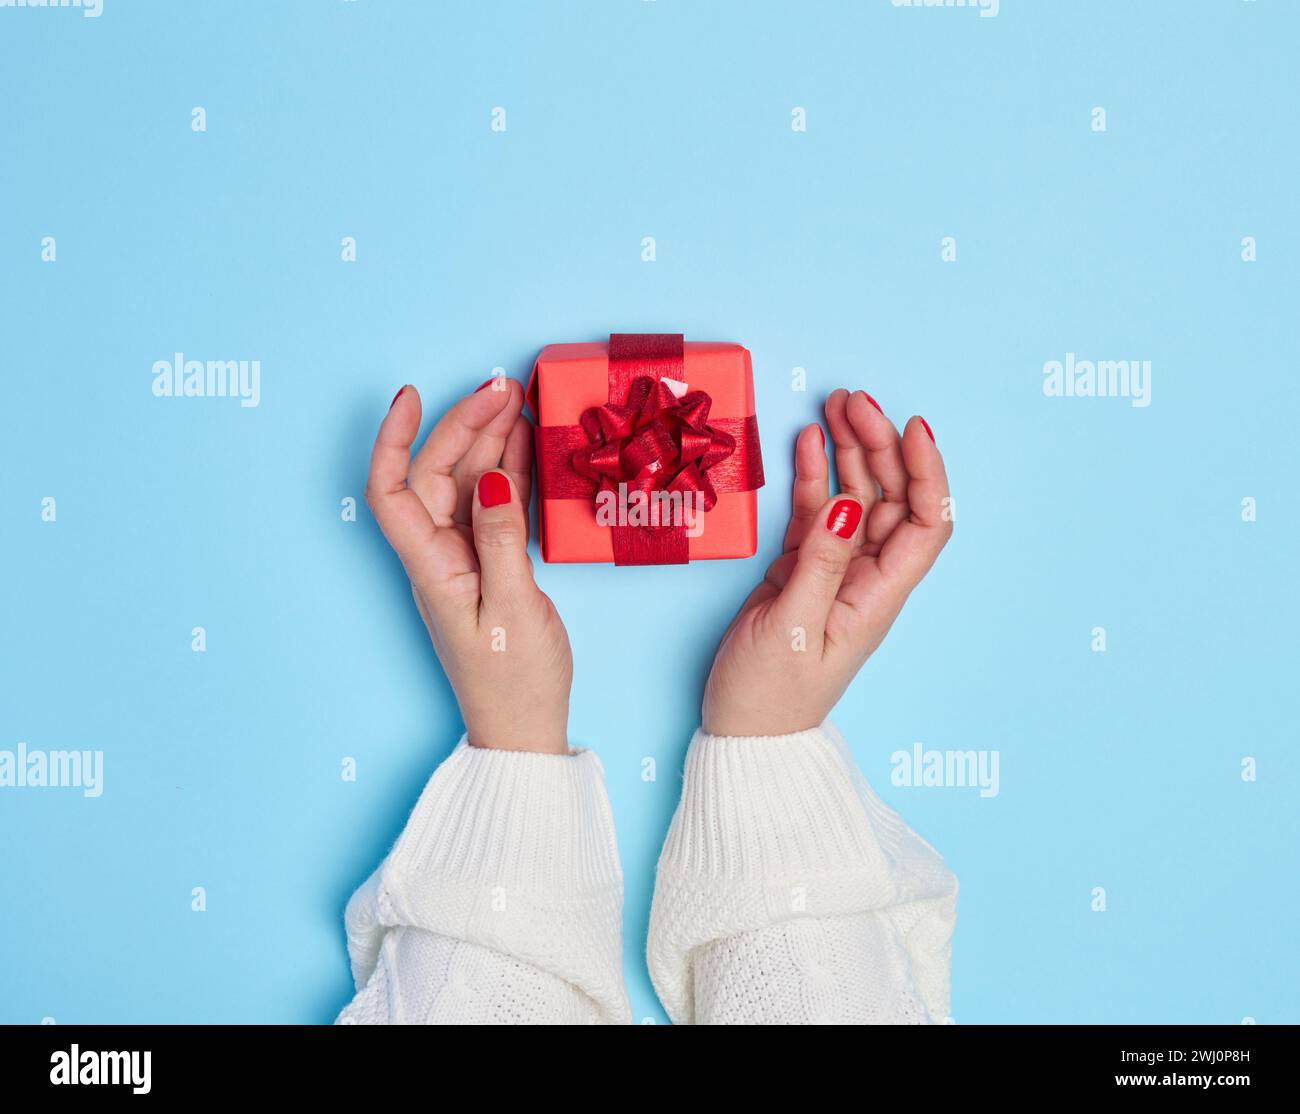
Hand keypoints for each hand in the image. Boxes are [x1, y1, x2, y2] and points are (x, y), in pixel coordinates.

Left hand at [365, 379, 571, 753]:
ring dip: (491, 440)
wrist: (525, 727)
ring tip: (519, 402)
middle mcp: (440, 555)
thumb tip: (495, 478)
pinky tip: (527, 443)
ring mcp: (466, 558)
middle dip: (466, 425)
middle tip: (505, 389)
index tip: (412, 395)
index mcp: (430, 567)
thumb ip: (503, 540)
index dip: (395, 439)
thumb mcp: (513, 609)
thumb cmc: (514, 681)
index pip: (392, 490)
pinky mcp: (494, 563)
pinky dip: (512, 471)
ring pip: (470, 483)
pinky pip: (497, 505)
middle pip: (439, 474)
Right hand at [702, 389, 952, 737]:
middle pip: (891, 498)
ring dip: (848, 451)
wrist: (743, 732)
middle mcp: (866, 577)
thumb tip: (848, 506)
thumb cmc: (771, 696)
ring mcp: (834, 571)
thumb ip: (819, 565)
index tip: (910, 426)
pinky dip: (812, 476)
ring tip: (833, 405)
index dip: (927, 471)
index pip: (928, 522)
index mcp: (880, 595)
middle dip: (879, 444)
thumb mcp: (792, 628)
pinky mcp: (800, 571)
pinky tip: (808, 442)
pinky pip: (815, 513)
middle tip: (851, 400)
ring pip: (854, 497)